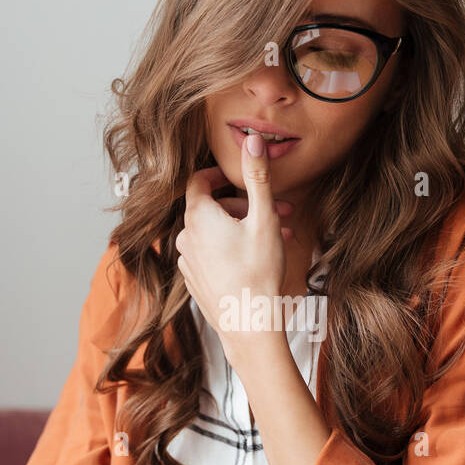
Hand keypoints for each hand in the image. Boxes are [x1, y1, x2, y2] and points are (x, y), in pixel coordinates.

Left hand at [174, 132, 293, 347]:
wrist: (250, 325)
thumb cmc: (258, 272)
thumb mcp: (264, 217)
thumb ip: (257, 176)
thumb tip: (253, 139)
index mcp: (198, 217)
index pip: (198, 181)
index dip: (220, 174)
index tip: (239, 177)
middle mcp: (186, 237)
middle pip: (211, 208)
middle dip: (245, 205)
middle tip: (278, 212)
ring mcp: (188, 262)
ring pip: (214, 233)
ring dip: (242, 229)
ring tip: (277, 237)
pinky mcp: (195, 281)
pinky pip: (212, 255)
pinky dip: (231, 249)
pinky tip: (257, 259)